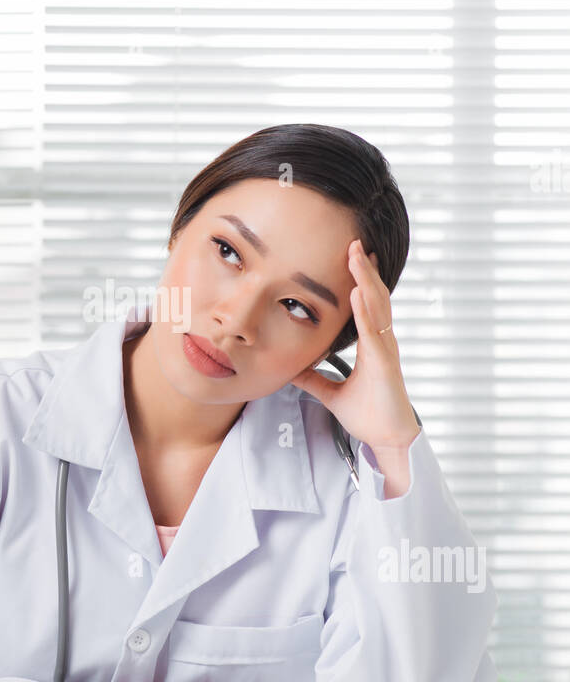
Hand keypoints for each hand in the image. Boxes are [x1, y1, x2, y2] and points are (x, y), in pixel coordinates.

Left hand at [288, 237, 419, 451]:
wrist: (387, 439)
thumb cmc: (369, 415)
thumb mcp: (332, 393)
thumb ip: (315, 379)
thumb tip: (293, 369)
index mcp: (373, 345)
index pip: (367, 304)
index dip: (361, 280)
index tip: (352, 257)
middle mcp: (382, 342)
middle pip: (374, 297)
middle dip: (364, 269)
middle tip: (355, 242)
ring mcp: (385, 351)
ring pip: (377, 307)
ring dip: (366, 279)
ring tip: (357, 255)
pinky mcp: (385, 365)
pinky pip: (374, 333)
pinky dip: (365, 311)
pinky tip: (358, 293)